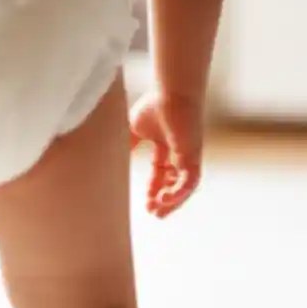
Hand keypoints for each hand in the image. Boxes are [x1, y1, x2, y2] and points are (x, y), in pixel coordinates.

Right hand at [129, 91, 203, 217]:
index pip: (160, 171)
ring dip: (173, 201)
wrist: (172, 94)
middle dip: (164, 198)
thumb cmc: (154, 105)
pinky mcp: (194, 156)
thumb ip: (126, 145)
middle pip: (173, 181)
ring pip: (184, 185)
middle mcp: (179, 151)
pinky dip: (180, 193)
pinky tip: (166, 199)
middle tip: (154, 212)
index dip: (153, 187)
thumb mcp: (133, 129)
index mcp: (164, 143)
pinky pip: (191, 181)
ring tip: (160, 211)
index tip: (145, 202)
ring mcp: (188, 154)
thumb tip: (112, 158)